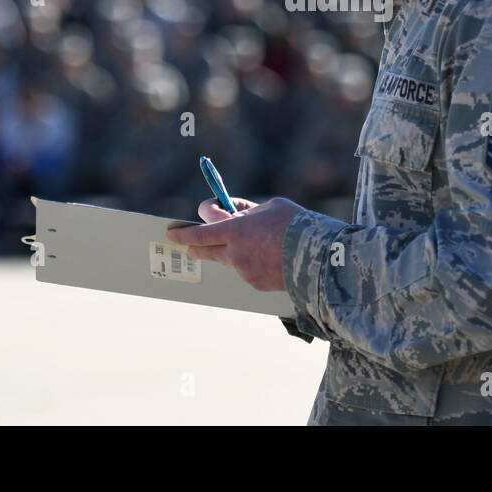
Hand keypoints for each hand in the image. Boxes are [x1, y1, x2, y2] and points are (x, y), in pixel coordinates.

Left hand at [165, 196, 304, 291]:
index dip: (183, 232)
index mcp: (234, 230)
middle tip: (189, 243)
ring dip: (232, 251)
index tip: (173, 232)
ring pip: (228, 259)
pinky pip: (245, 270)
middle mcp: (234, 253)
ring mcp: (243, 271)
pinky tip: (270, 257)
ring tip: (258, 241)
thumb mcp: (269, 206)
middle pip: (203, 251)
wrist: (318, 255)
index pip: (198, 233)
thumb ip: (246, 210)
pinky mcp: (255, 284)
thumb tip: (232, 210)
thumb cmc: (294, 223)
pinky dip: (250, 263)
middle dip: (194, 246)